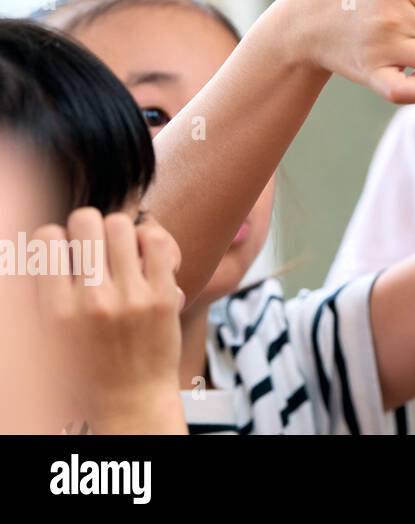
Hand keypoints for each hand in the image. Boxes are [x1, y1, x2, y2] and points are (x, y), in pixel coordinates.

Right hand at [33, 209, 186, 433]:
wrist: (130, 400)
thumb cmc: (86, 368)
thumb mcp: (48, 335)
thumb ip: (42, 292)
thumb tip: (43, 245)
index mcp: (55, 310)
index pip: (46, 238)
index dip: (56, 236)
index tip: (66, 249)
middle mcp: (92, 300)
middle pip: (86, 220)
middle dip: (89, 224)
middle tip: (96, 243)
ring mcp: (131, 297)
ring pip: (123, 225)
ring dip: (121, 230)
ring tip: (123, 249)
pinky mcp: (164, 297)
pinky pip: (158, 242)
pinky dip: (152, 240)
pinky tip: (147, 256)